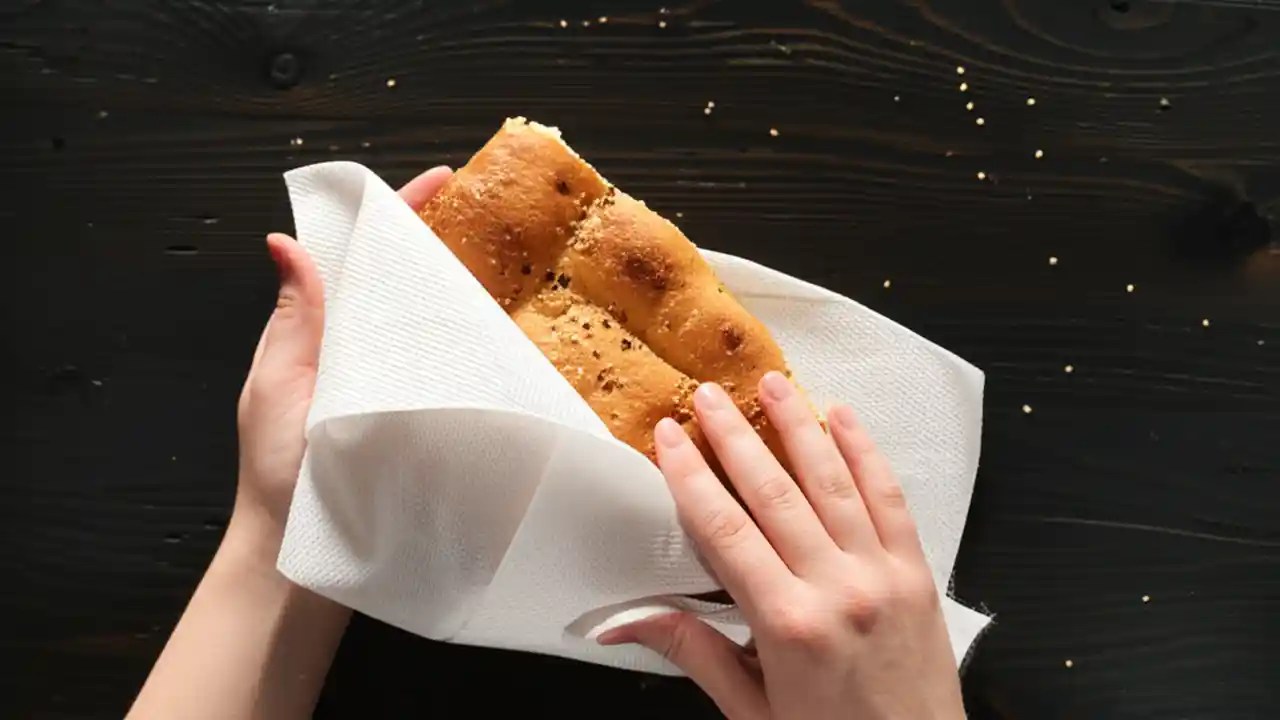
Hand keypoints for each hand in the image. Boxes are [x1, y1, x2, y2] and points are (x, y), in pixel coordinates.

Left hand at [128, 165, 455, 719]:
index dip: (393, 215)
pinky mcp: (415, 418)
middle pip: (398, 282)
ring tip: (505, 268)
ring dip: (457, 293)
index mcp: (317, 332)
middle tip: (489, 217)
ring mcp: (389, 385)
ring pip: (425, 323)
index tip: (440, 180)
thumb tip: (285, 241)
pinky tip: (498, 338)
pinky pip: (443, 371)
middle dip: (439, 244)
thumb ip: (293, 319)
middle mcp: (357, 351)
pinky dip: (467, 348)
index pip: (356, 257)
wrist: (297, 554)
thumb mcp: (279, 386)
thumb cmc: (278, 474)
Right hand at [600, 373, 963, 719]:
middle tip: (708, 396)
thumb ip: (694, 652)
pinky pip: (890, 498)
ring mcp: (882, 576)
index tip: (668, 437)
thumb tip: (624, 623)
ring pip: (834, 482)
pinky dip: (865, 453)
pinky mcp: (918, 574)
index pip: (725, 530)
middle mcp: (836, 589)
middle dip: (734, 438)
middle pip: (774, 493)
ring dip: (799, 426)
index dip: (690, 477)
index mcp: (787, 624)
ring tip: (771, 384)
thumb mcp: (751, 710)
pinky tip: (844, 418)